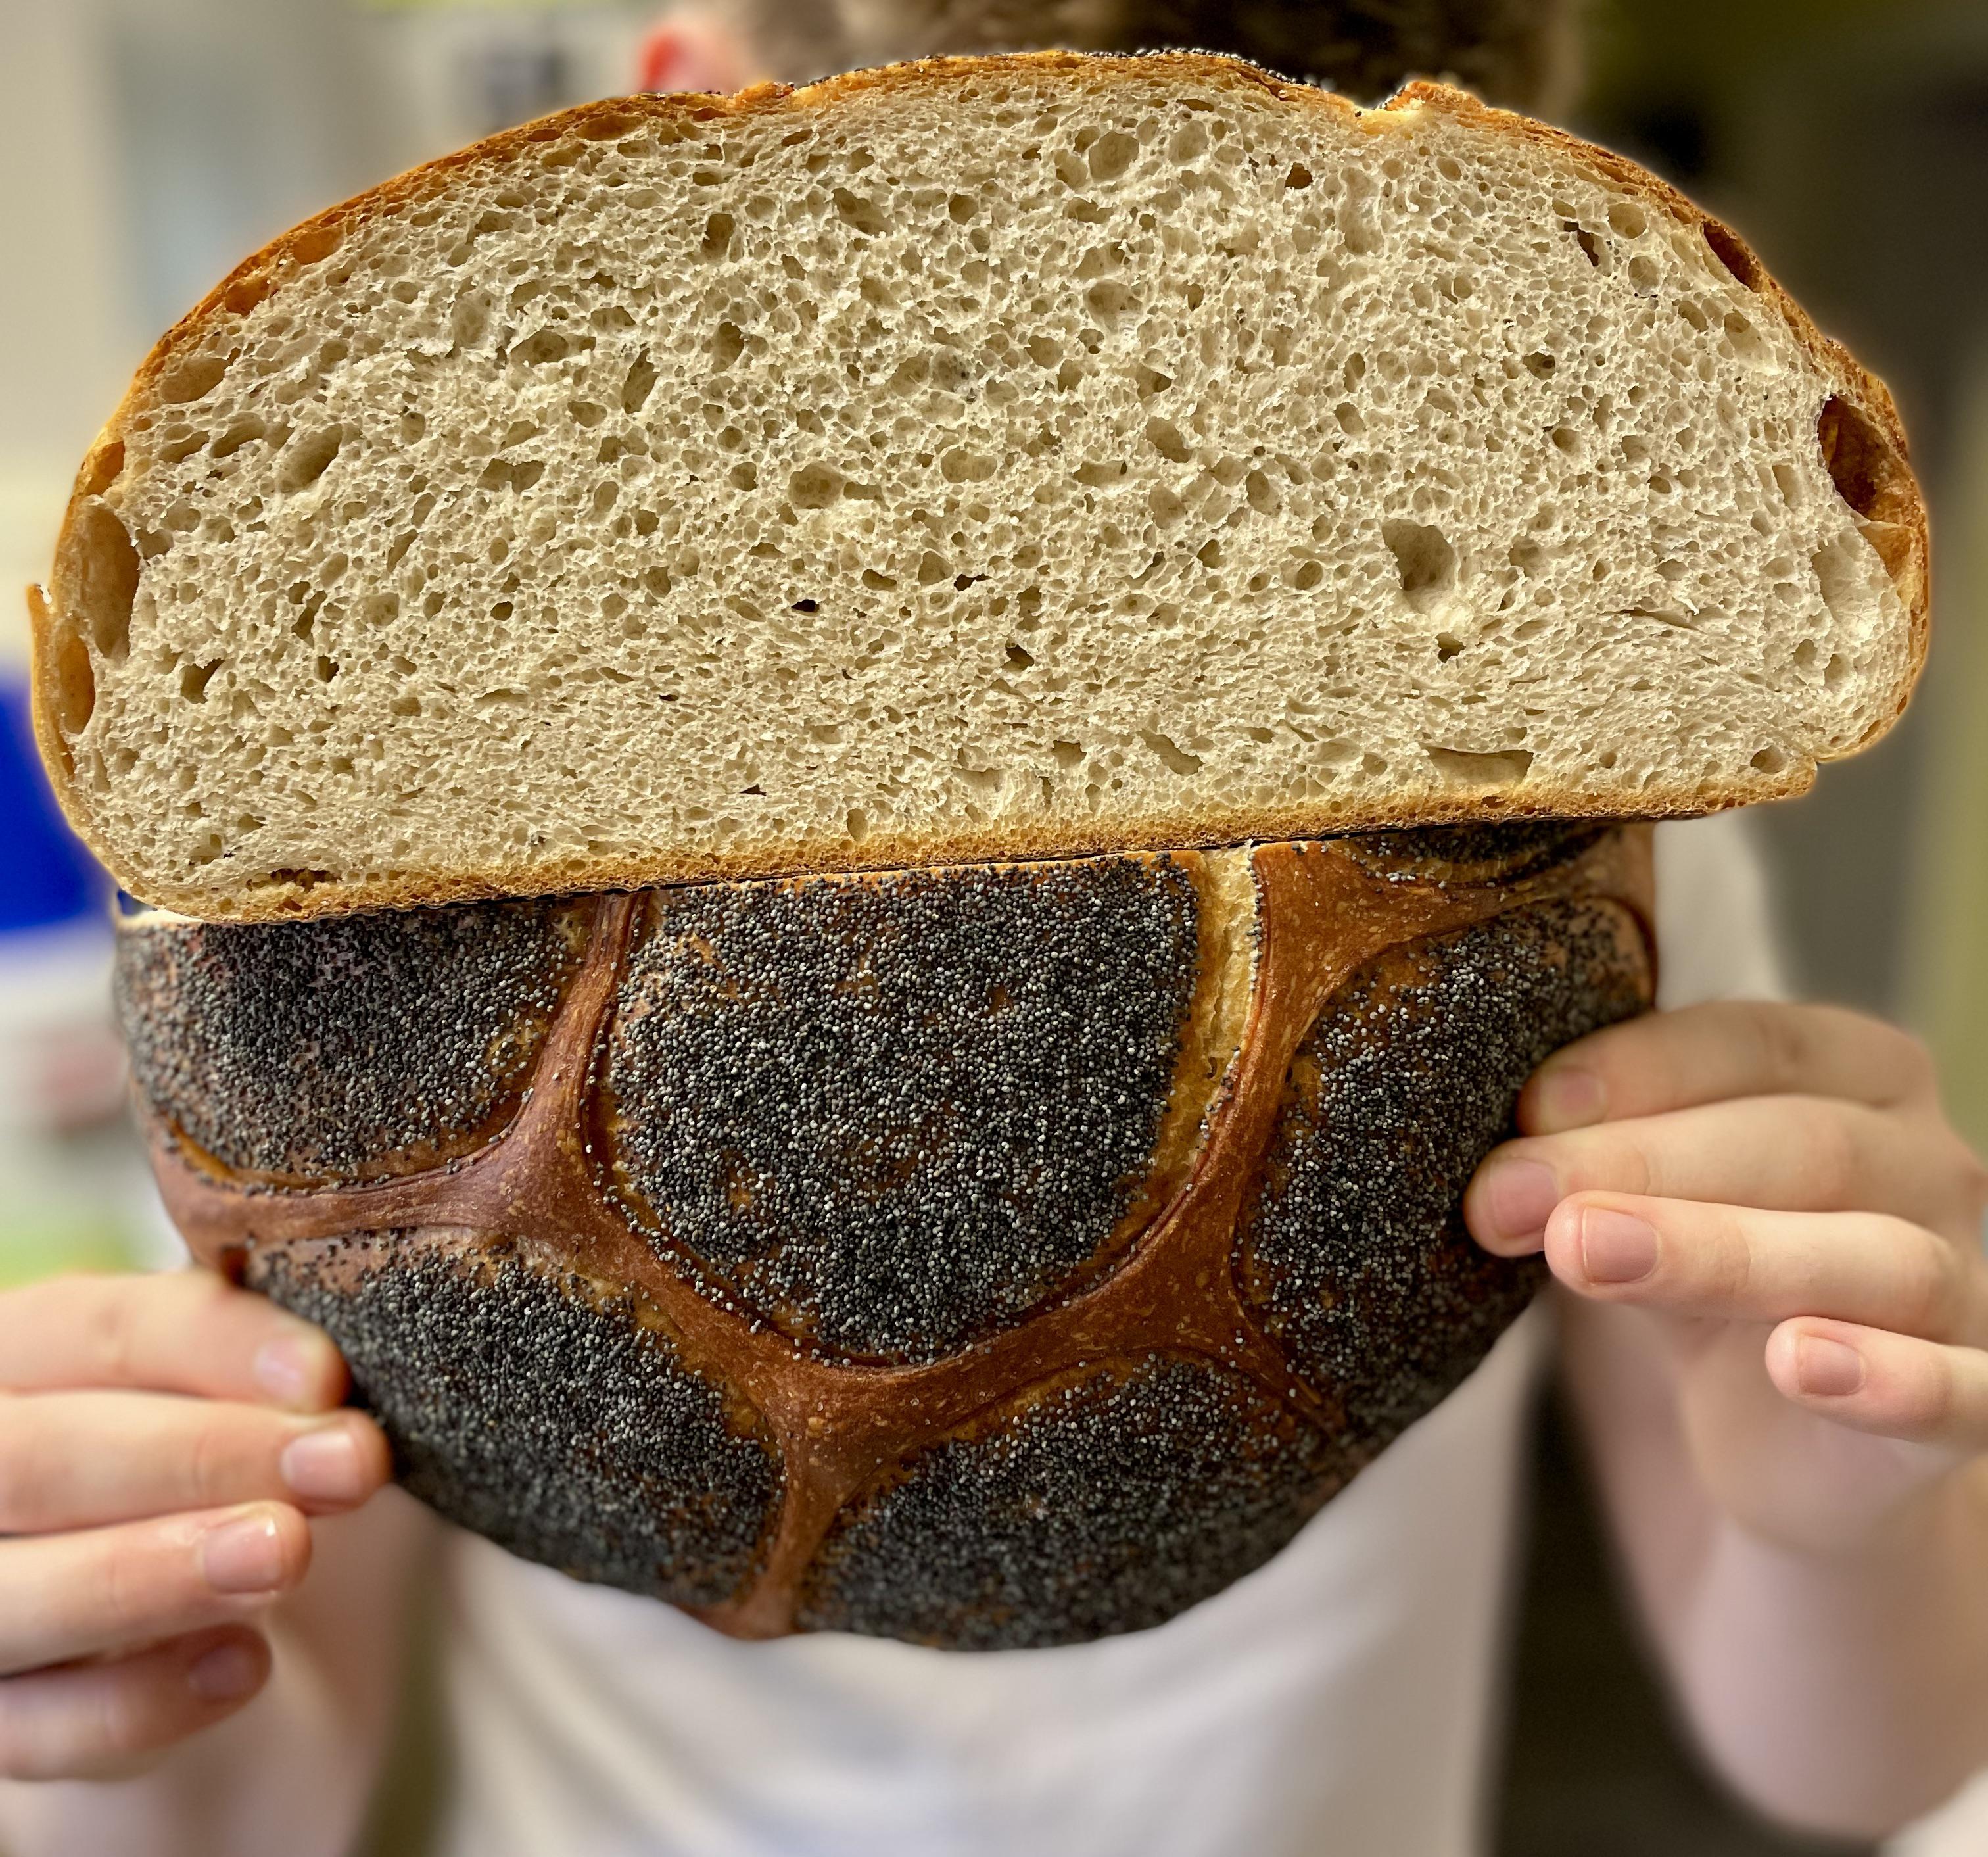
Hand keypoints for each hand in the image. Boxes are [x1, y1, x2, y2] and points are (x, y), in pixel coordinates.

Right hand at [0, 1271, 389, 1779]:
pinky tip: (245, 1662)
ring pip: (16, 1595)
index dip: (214, 1348)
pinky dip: (140, 1700)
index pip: (96, 1328)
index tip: (328, 1377)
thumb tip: (322, 1386)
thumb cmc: (210, 1454)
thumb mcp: (231, 1392)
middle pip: (44, 1458)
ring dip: (160, 1575)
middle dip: (200, 1459)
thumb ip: (260, 1376)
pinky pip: (34, 1729)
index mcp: (20, 1354)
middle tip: (346, 1463)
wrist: (174, 1591)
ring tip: (288, 1554)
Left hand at [1465, 1003, 1987, 1556]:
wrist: (1785, 1437)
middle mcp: (1927, 1162)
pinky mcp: (1978, 1400)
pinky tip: (1802, 1365)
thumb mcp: (1642, 1199)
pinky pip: (1966, 1391)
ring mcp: (1963, 1280)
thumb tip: (1488, 1167)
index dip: (1639, 1068)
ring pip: (1870, 1257)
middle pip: (1799, 1144)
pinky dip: (1895, 1379)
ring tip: (1591, 1253)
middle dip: (1638, 1165)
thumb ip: (1591, 1165)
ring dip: (1722, 1252)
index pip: (1754, 1041)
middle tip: (1503, 1195)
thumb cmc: (1701, 1271)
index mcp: (1854, 1073)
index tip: (1527, 1105)